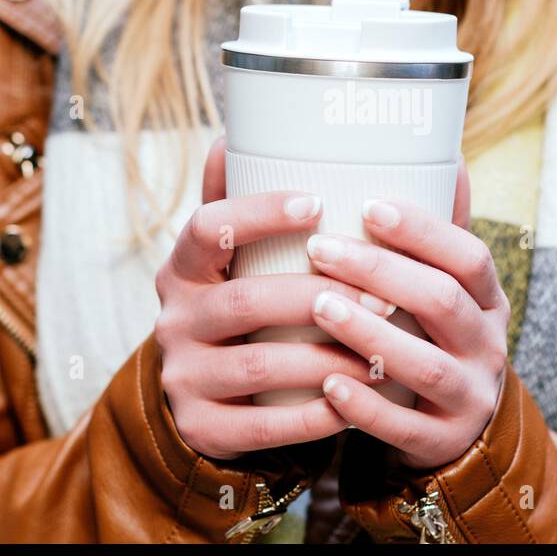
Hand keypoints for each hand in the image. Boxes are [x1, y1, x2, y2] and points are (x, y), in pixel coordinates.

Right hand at [153, 137, 392, 460]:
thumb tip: (238, 127)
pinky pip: (262, 426)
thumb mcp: (231, 259)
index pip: (206, 228)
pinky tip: (353, 402)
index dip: (258, 214)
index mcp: (183, 268)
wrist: (206, 402)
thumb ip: (240, 201)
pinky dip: (313, 417)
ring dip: (328, 358)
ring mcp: (183, 377)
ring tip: (383, 351)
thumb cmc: (241, 312)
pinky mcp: (201, 428)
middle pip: (245, 301)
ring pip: (260, 366)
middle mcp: (173, 319)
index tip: (318, 203)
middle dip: (320, 297)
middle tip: (383, 296)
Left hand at [303, 169, 509, 469]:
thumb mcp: (448, 290)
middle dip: (381, 272)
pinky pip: (403, 427)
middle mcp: (487, 346)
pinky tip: (326, 384)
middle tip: (320, 248)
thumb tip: (448, 152)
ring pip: (425, 365)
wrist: (457, 434)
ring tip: (318, 306)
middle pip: (442, 302)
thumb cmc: (433, 339)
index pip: (468, 257)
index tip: (369, 206)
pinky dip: (366, 407)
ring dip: (369, 333)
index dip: (423, 230)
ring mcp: (469, 397)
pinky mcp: (441, 442)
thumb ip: (437, 234)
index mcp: (487, 300)